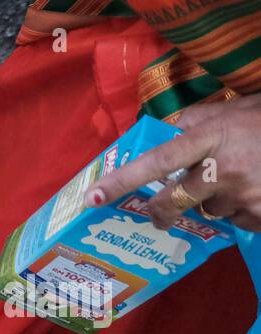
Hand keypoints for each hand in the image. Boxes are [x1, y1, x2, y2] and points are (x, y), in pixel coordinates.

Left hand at [89, 94, 260, 230]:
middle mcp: (222, 169)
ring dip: (212, 201)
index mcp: (213, 137)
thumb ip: (197, 120)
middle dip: (159, 212)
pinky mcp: (258, 217)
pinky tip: (257, 190)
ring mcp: (242, 197)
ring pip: (206, 211)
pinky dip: (239, 210)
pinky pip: (233, 221)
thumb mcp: (237, 109)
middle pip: (170, 204)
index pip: (158, 162)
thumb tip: (161, 130)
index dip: (123, 181)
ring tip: (239, 179)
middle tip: (158, 213)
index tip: (92, 198)